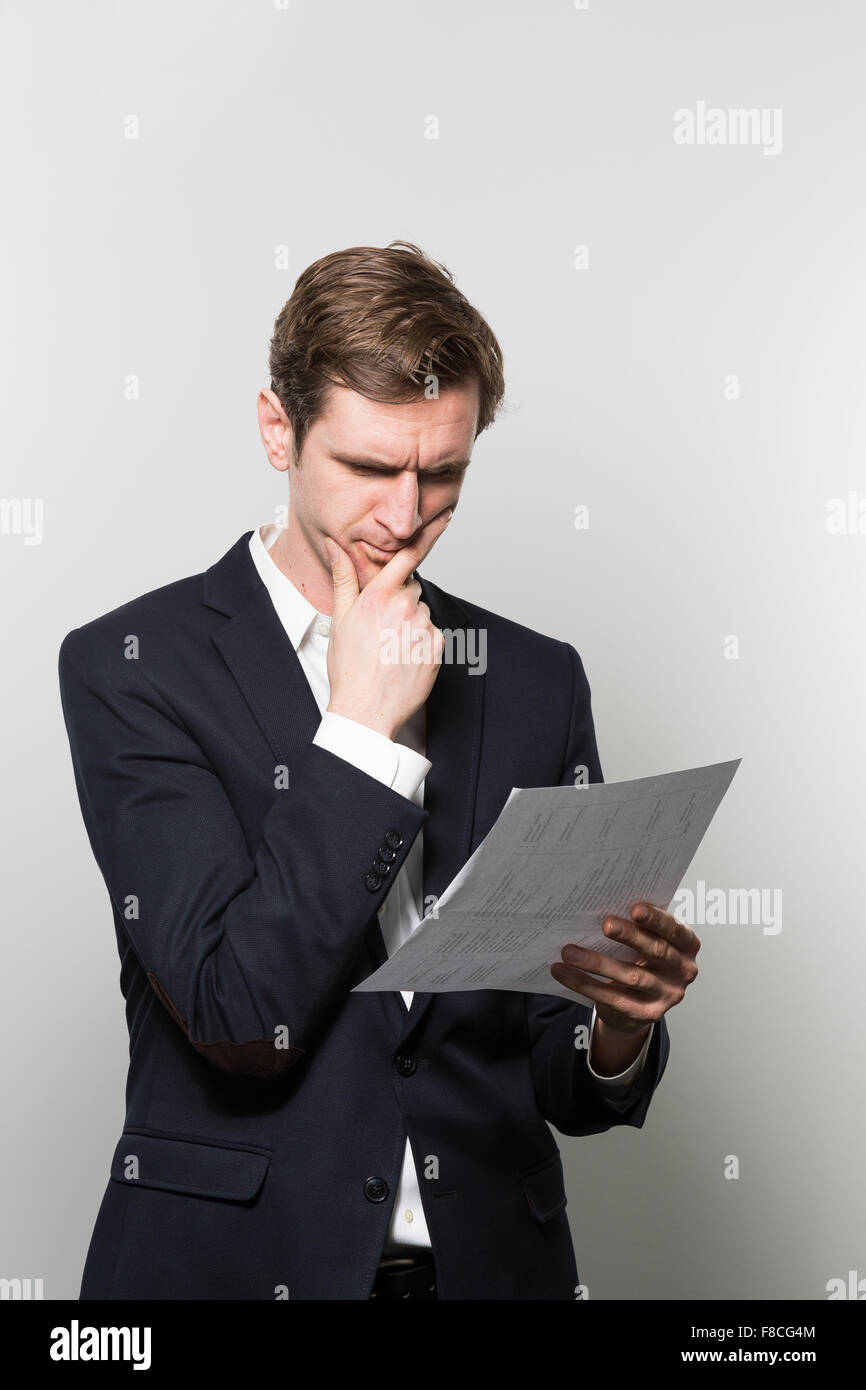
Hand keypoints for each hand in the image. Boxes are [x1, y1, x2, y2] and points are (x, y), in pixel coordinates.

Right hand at [323, 508, 451, 739]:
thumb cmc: (349, 668)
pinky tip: (402, 657)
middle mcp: (406, 608)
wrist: (366, 710)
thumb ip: (344, 578)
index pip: (408, 556)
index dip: (428, 534)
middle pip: (412, 588)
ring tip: (389, 646)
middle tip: (380, 625)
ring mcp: (424, 629)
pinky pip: (432, 634)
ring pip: (422, 612)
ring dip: (410, 622)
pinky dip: (420, 641)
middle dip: (400, 598)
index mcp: (380, 597)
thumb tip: (335, 546)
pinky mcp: (437, 649)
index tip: (446, 516)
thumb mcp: (341, 619)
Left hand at [550, 902, 699, 1034]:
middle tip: (605, 925)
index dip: (657, 919)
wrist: (641, 1003)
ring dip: (597, 962)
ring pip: (630, 976)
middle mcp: (683, 971)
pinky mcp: (645, 1014)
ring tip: (569, 951)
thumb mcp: (649, 940)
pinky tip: (564, 972)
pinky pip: (612, 998)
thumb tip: (603, 904)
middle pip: (656, 951)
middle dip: (630, 936)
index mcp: (687, 945)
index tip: (636, 908)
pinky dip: (584, 984)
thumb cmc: (643, 958)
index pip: (675, 930)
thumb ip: (640, 926)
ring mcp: (667, 995)